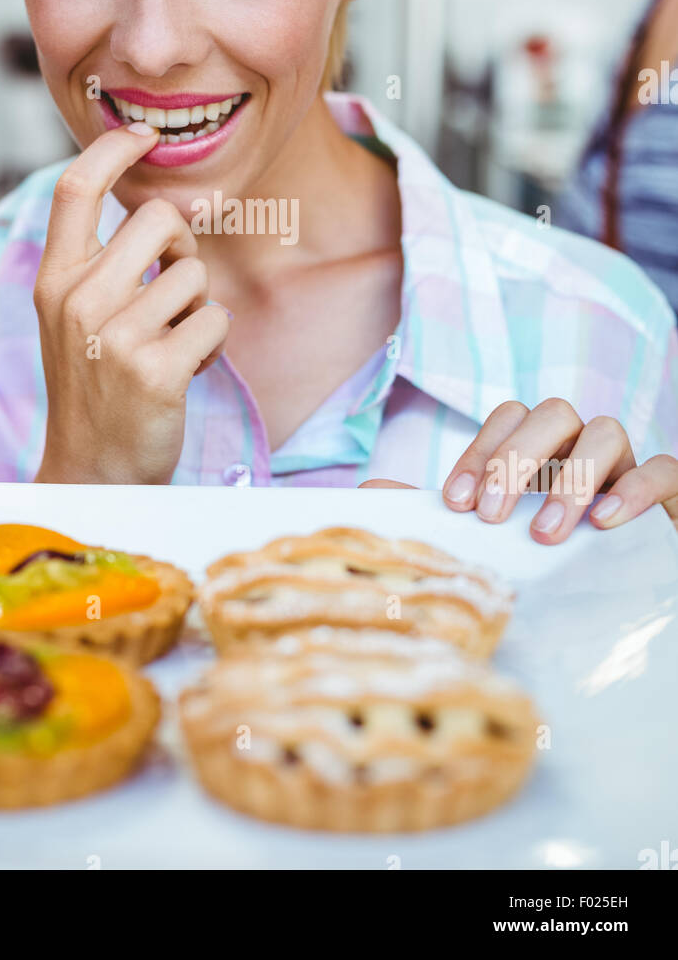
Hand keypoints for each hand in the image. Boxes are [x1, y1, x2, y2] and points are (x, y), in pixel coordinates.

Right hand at [32, 123, 228, 484]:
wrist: (93, 469)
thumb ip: (100, 264)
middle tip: (174, 288)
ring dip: (198, 306)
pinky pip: (215, 319)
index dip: (111, 148)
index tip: (143, 134)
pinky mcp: (155, 370)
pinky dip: (212, 342)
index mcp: (54, 280)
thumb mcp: (73, 316)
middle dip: (183, 246)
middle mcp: (77, 300)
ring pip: (195, 274)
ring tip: (172, 342)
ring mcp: (114, 336)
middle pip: (159, 219)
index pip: (75, 189)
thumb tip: (158, 208)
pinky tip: (186, 370)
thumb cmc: (94, 383)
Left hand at [362, 398, 677, 543]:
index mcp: (540, 449)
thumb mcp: (491, 540)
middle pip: (552, 413)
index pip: (508, 417)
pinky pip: (664, 469)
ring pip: (606, 431)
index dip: (479, 452)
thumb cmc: (548, 562)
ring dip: (571, 477)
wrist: (628, 601)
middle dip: (516, 459)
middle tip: (491, 516)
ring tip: (545, 532)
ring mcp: (628, 464)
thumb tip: (367, 498)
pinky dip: (635, 489)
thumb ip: (437, 517)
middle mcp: (583, 445)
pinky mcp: (670, 495)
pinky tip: (605, 522)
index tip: (454, 504)